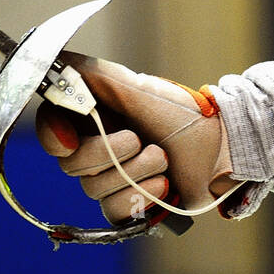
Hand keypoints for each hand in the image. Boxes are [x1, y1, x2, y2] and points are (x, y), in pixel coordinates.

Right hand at [35, 51, 238, 224]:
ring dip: (134, 172)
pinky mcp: (129, 206)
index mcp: (92, 118)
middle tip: (139, 140)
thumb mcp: (135, 87)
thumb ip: (92, 75)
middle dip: (109, 153)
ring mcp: (112, 180)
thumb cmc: (182, 113)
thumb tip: (56, 61)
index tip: (69, 141)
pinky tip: (165, 184)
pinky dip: (141, 196)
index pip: (52, 129)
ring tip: (163, 159)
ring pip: (94, 190)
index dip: (52, 136)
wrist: (221, 145)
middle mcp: (96, 149)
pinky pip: (114, 212)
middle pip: (71, 165)